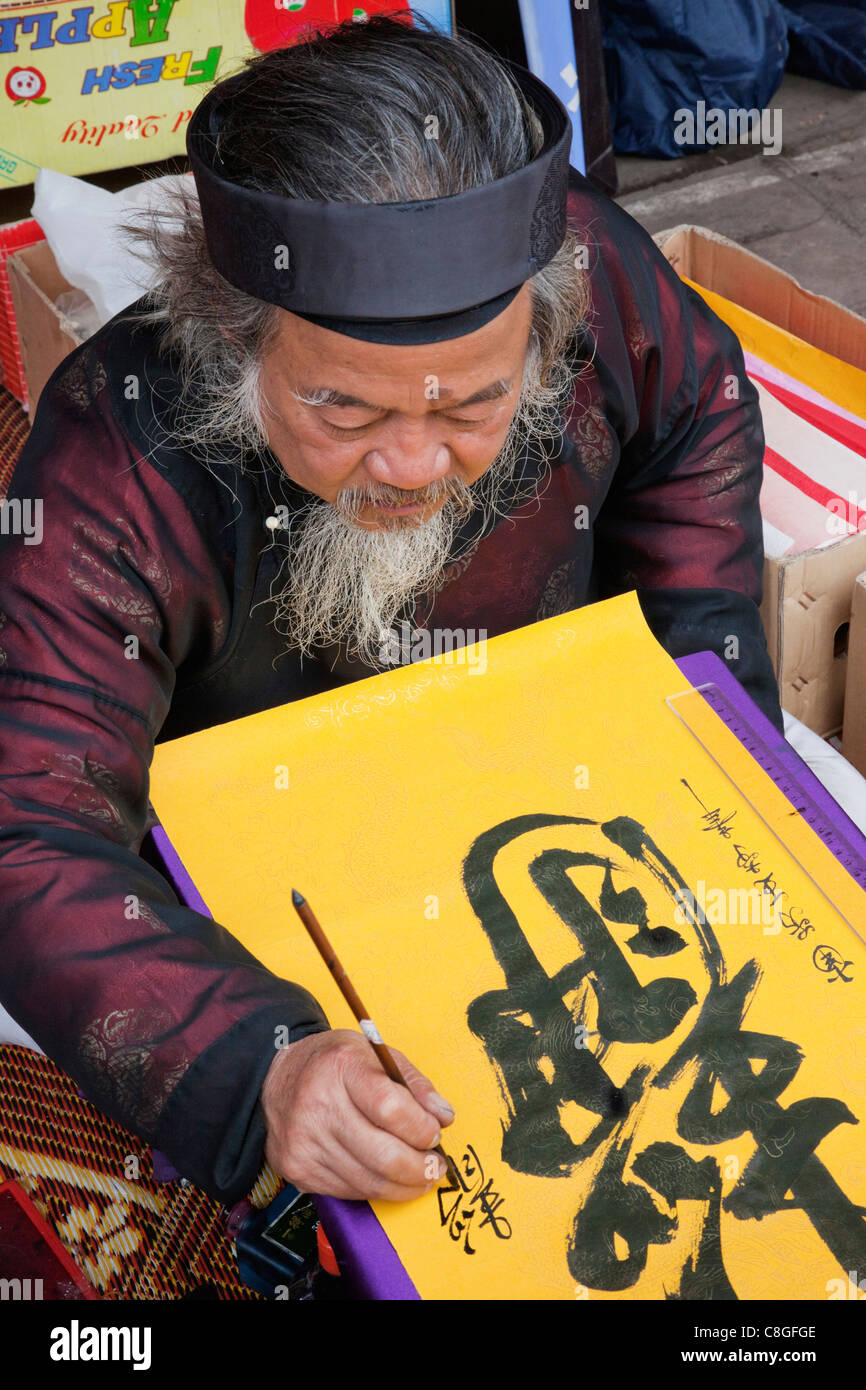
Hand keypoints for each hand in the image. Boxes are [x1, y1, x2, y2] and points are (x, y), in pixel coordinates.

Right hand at [261, 1029, 455, 1200]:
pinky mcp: (297, 1169)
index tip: (434, 1134)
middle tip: (436, 1167)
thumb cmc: (334, 1064)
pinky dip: (376, 1189)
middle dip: (420, 1168)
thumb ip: (414, 1083)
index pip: (391, 1109)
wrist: (275, 1078)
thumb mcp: (375, 1054)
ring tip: (420, 1177)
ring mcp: (304, 1142)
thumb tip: (443, 1116)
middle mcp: (318, 1106)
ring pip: (369, 1182)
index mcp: (342, 1068)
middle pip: (383, 1155)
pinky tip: (387, 1179)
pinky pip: (349, 1191)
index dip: (421, 1129)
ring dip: (404, 1186)